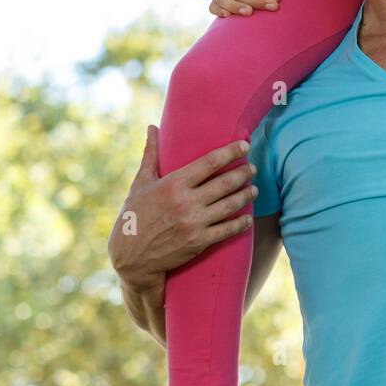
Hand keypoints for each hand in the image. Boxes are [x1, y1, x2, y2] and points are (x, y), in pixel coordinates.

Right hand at [108, 126, 259, 305]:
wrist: (131, 258)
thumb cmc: (134, 216)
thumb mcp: (140, 183)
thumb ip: (151, 154)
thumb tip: (152, 127)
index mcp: (173, 184)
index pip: (210, 162)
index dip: (231, 152)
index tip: (244, 145)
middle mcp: (186, 202)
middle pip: (225, 183)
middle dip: (243, 173)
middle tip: (252, 168)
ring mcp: (194, 223)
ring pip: (230, 205)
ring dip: (246, 195)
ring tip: (254, 189)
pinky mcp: (199, 242)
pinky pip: (227, 230)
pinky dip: (241, 223)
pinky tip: (248, 218)